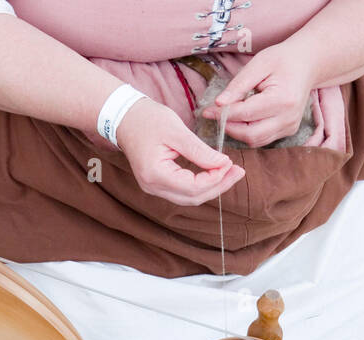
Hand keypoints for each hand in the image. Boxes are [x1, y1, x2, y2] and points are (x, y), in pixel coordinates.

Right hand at [116, 98, 245, 205]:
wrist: (124, 117)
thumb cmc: (148, 119)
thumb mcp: (177, 131)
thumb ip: (200, 151)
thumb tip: (223, 164)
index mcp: (155, 174)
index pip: (193, 187)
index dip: (215, 178)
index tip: (230, 163)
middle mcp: (153, 187)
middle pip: (193, 198)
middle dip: (218, 186)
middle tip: (239, 171)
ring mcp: (153, 188)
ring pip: (189, 198)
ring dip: (212, 188)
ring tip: (231, 173)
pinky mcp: (157, 184)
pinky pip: (183, 191)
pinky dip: (201, 185)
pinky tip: (215, 174)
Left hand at [199, 42, 317, 147]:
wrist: (306, 64)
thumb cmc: (281, 60)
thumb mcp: (258, 64)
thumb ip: (238, 85)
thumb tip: (218, 103)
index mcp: (283, 99)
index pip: (246, 114)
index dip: (223, 114)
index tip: (206, 111)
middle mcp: (288, 118)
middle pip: (250, 134)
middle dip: (229, 127)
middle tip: (215, 115)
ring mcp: (290, 127)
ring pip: (255, 141)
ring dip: (237, 131)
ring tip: (227, 116)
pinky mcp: (288, 131)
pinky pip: (262, 139)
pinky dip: (248, 133)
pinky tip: (241, 120)